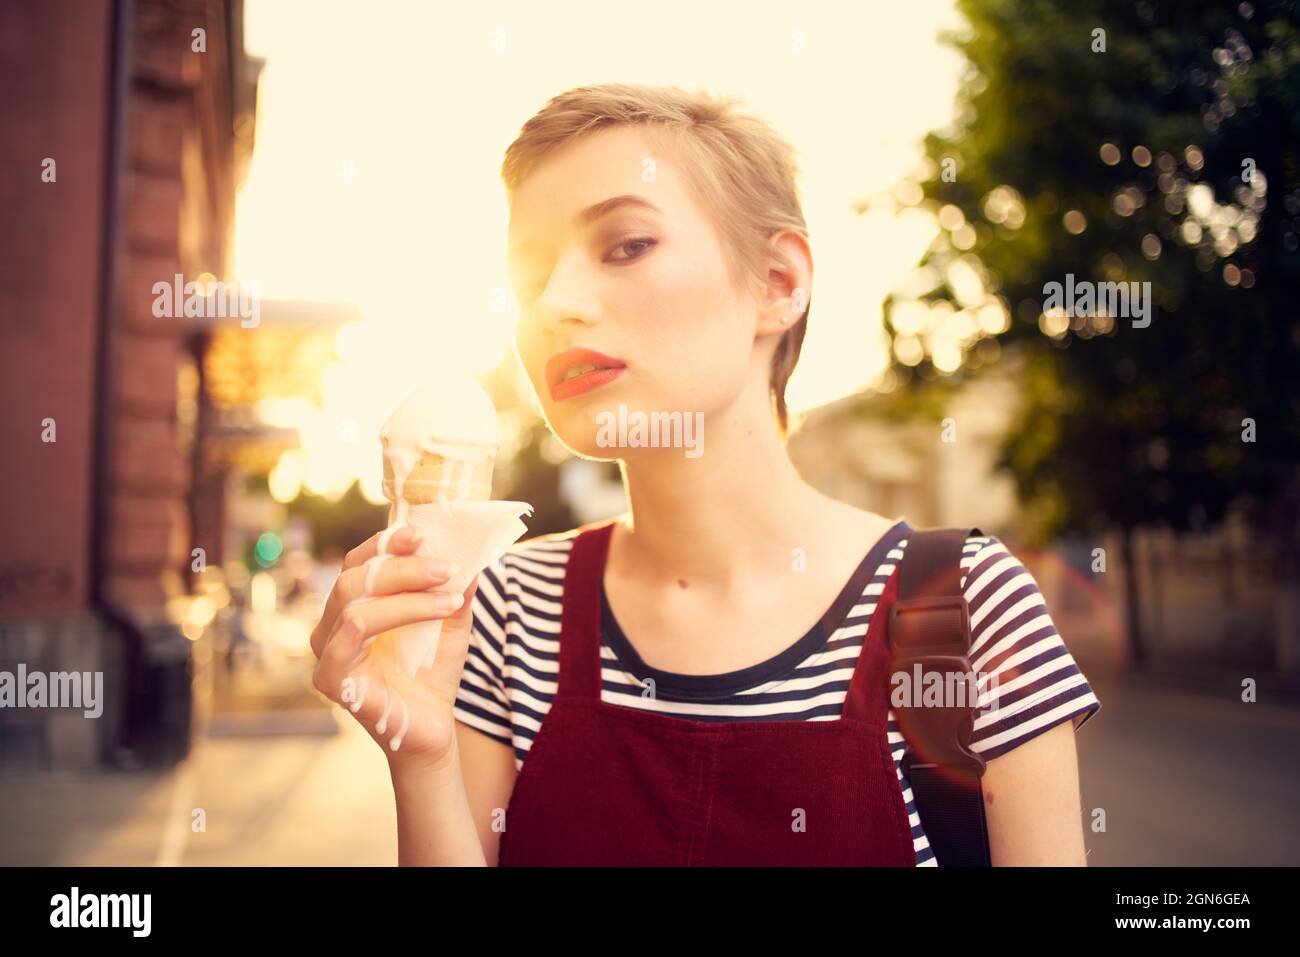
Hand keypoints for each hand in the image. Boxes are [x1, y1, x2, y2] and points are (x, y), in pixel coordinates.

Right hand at [309, 526, 479, 773]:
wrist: (433, 730)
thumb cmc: (433, 675)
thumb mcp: (451, 623)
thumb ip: (456, 589)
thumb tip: (473, 555)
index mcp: (353, 606)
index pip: (358, 562)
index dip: (386, 543)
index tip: (423, 534)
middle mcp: (331, 625)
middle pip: (354, 575)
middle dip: (402, 565)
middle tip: (445, 567)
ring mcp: (326, 651)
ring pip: (354, 599)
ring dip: (407, 590)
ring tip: (449, 596)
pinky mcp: (330, 677)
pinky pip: (352, 631)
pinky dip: (398, 613)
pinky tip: (437, 614)